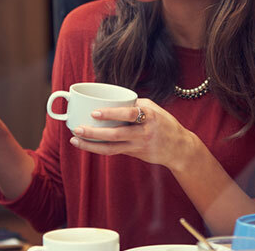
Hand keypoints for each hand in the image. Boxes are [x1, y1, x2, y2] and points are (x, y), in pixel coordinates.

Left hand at [69, 98, 198, 172]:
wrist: (179, 148)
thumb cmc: (164, 123)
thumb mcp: (154, 109)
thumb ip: (134, 105)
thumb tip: (111, 99)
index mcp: (149, 116)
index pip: (129, 114)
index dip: (111, 114)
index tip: (94, 112)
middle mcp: (144, 132)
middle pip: (116, 134)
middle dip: (94, 133)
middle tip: (77, 128)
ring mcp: (139, 146)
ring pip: (111, 148)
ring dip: (91, 145)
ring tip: (75, 140)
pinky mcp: (135, 154)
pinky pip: (114, 151)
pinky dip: (99, 148)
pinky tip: (86, 145)